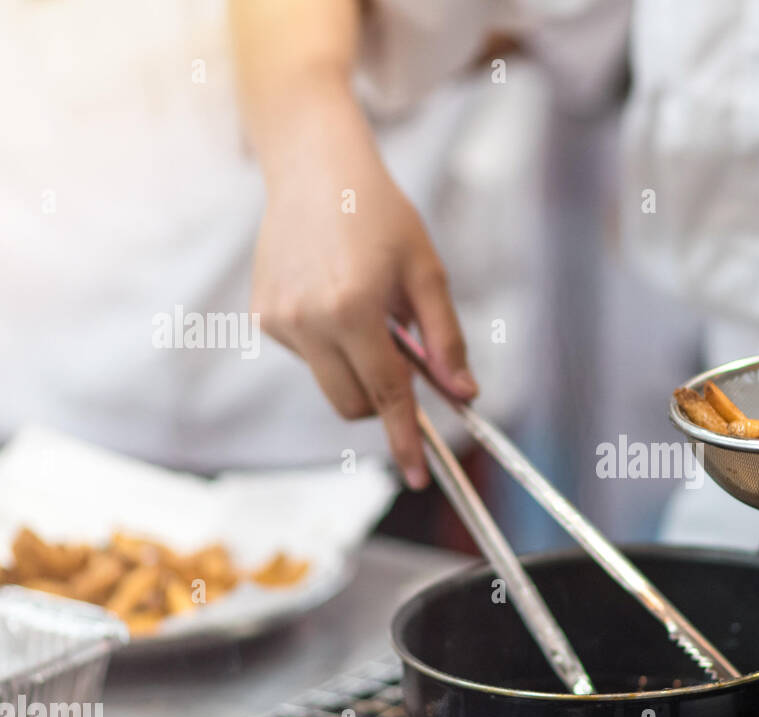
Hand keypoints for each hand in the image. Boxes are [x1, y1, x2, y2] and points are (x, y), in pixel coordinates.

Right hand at [249, 89, 475, 488]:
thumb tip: (464, 395)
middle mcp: (309, 322)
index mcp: (354, 311)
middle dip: (384, 401)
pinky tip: (334, 295)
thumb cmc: (380, 215)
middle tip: (406, 360)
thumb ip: (446, 340)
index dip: (405, 440)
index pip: (388, 396)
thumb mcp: (427, 273)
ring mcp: (279, 321)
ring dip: (357, 366)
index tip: (418, 477)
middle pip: (354, 404)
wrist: (313, 168)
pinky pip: (309, 356)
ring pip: (331, 382)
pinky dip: (331, 344)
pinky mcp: (263, 316)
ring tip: (365, 306)